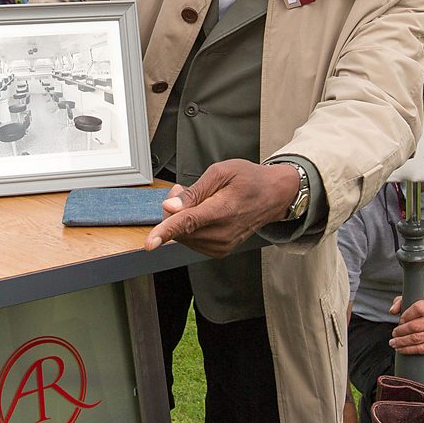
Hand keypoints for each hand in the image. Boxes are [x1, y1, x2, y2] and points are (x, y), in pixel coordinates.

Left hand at [144, 158, 299, 257]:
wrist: (273, 196)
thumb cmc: (249, 180)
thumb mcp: (221, 172)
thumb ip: (194, 191)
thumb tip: (170, 207)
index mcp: (222, 210)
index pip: (188, 223)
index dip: (165, 231)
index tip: (150, 243)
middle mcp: (222, 233)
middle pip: (180, 229)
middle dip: (174, 210)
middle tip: (184, 191)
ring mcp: (222, 245)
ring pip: (184, 236)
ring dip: (182, 219)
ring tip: (201, 201)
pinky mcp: (220, 250)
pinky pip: (192, 241)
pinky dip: (190, 228)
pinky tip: (202, 214)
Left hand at [388, 296, 423, 355]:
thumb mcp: (417, 303)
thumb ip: (401, 303)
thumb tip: (392, 311)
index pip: (417, 309)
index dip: (406, 315)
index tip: (400, 320)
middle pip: (415, 326)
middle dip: (400, 331)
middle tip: (394, 334)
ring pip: (416, 339)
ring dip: (402, 342)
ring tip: (394, 342)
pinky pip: (421, 349)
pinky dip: (408, 350)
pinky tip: (401, 349)